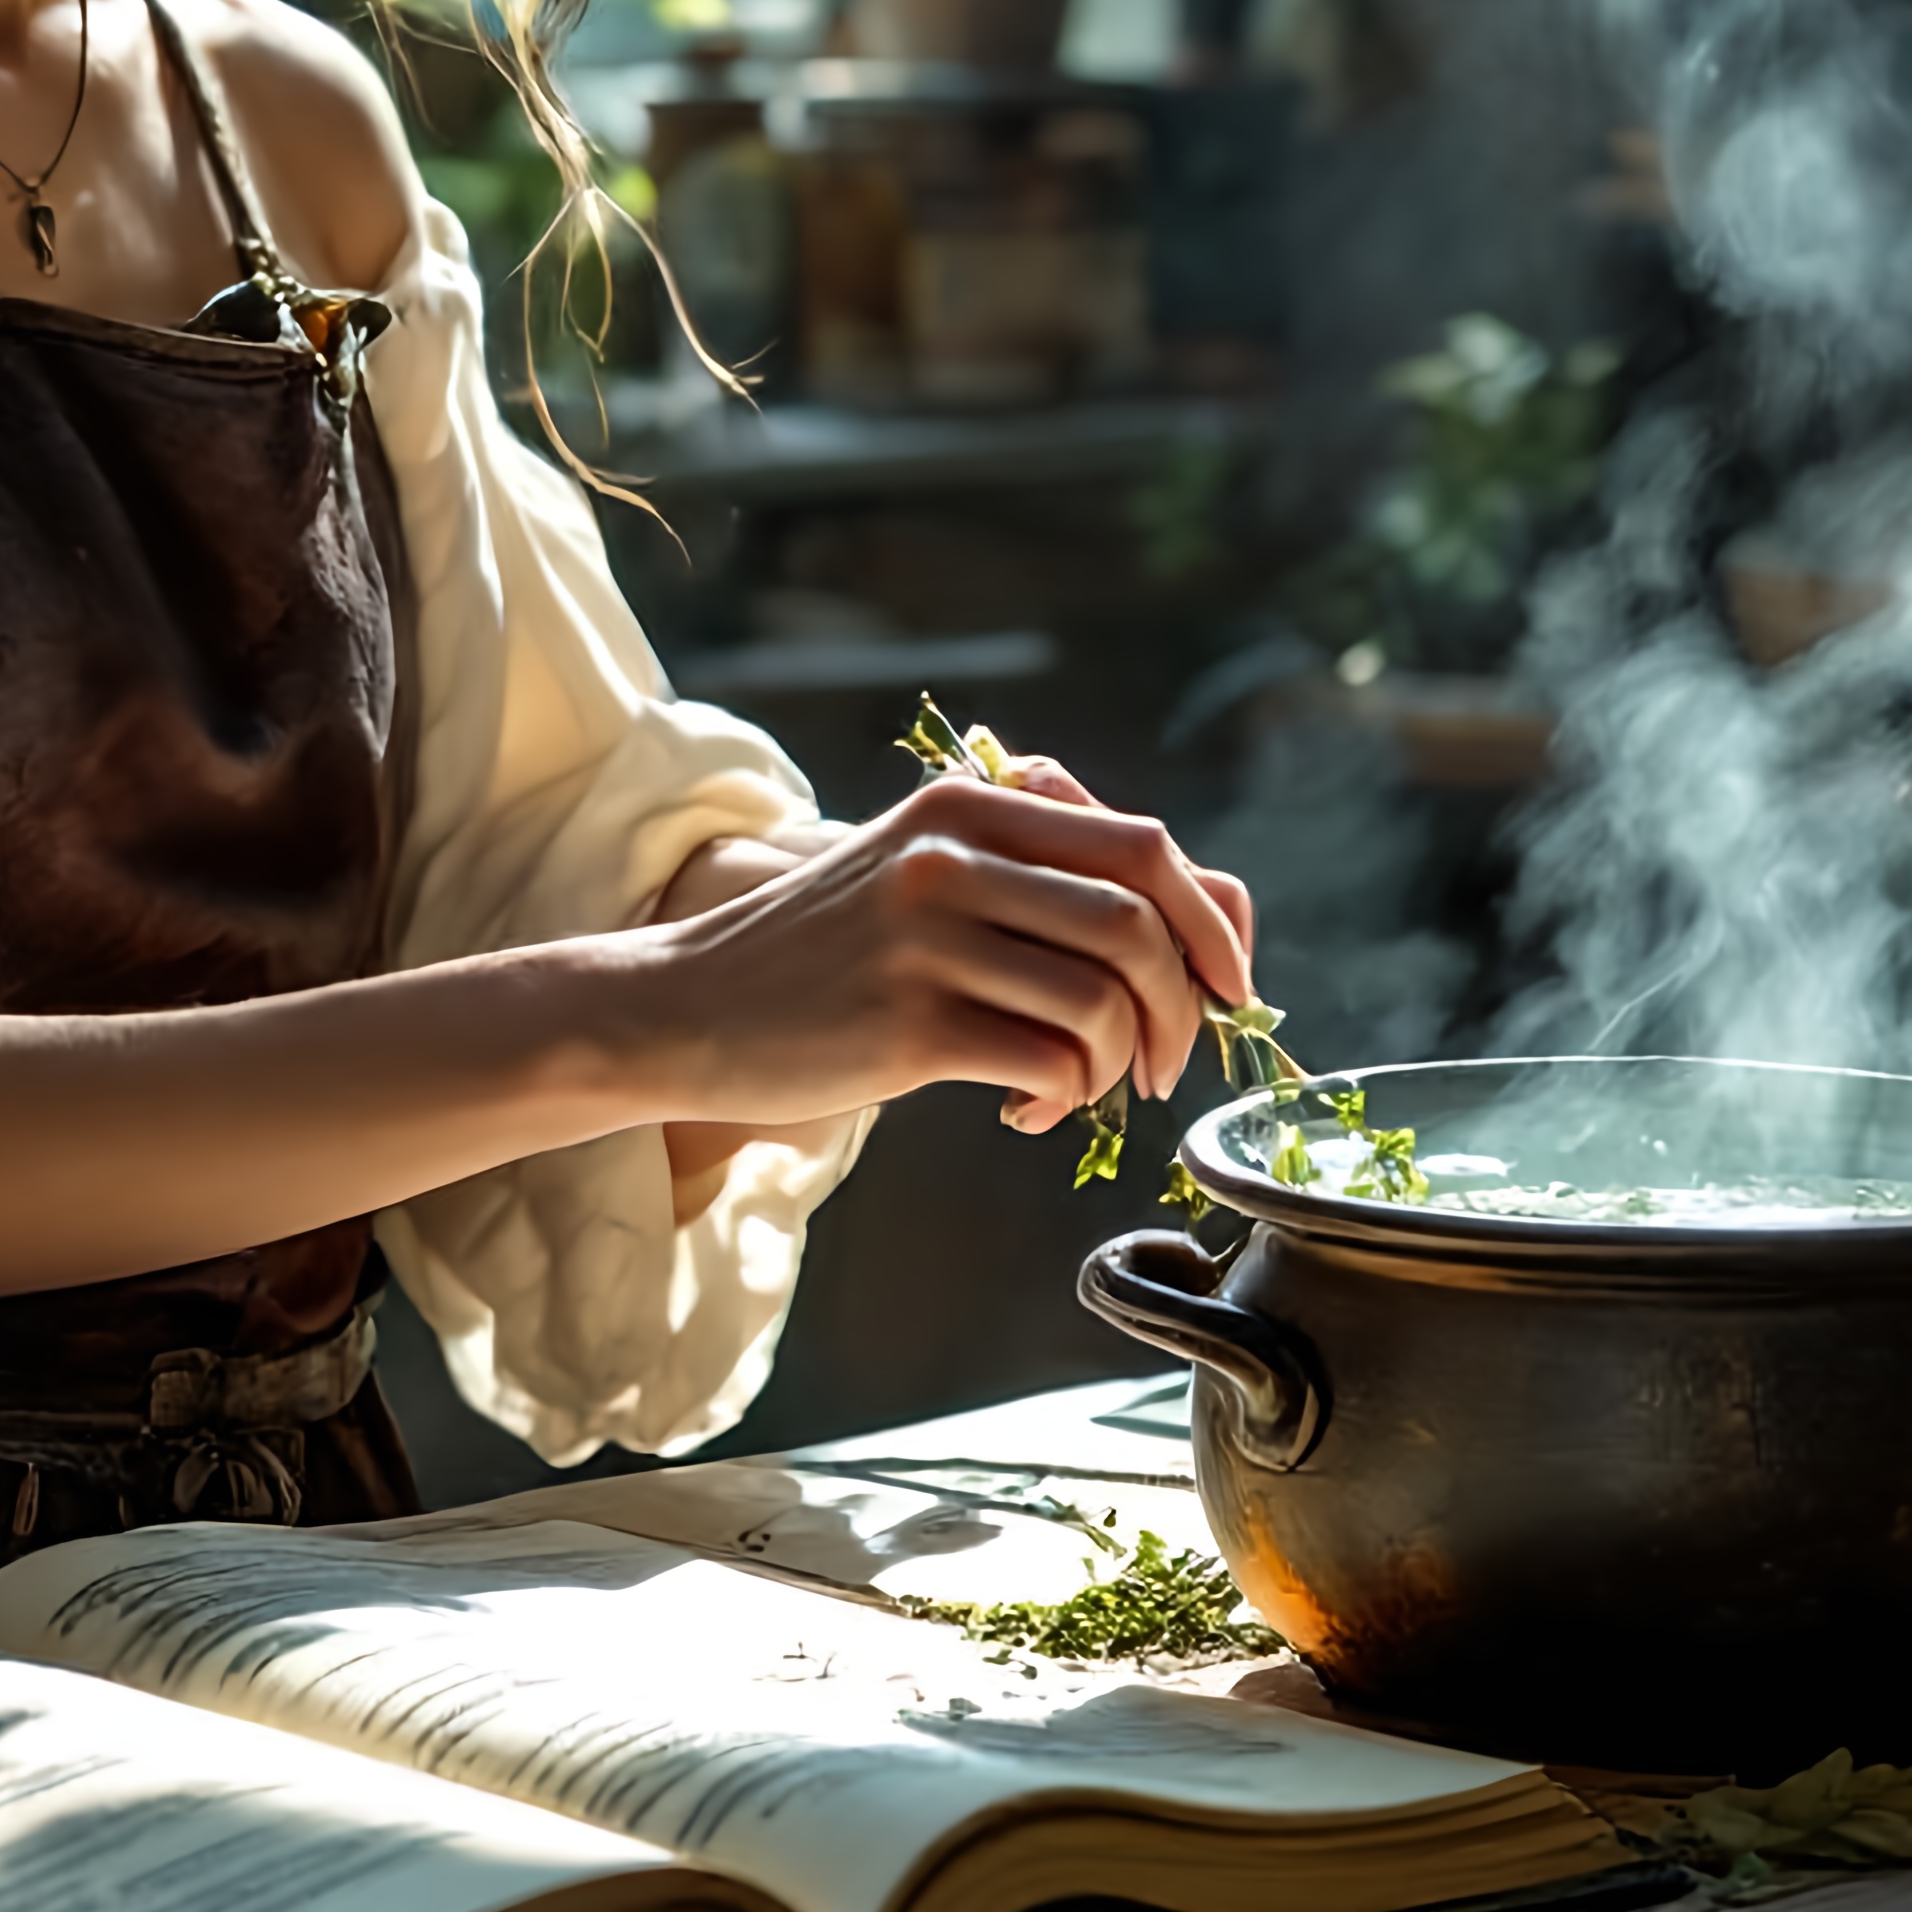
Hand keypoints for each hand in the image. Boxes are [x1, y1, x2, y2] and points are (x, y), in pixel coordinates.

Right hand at [612, 770, 1256, 1142]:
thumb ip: (1051, 876)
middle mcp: (950, 855)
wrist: (682, 1006)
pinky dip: (1064, 1096)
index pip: (1144, 846)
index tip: (1229, 987)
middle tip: (1165, 1067)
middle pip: (1139, 923)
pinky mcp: (905, 1023)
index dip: (1211, 922)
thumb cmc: (826, 954)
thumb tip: (1223, 913)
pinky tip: (1026, 1108)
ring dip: (1120, 1065)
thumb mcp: (931, 877)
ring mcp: (925, 936)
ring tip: (1077, 1089)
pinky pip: (1047, 1061)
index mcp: (967, 804)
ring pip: (1103, 1000)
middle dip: (1183, 1010)